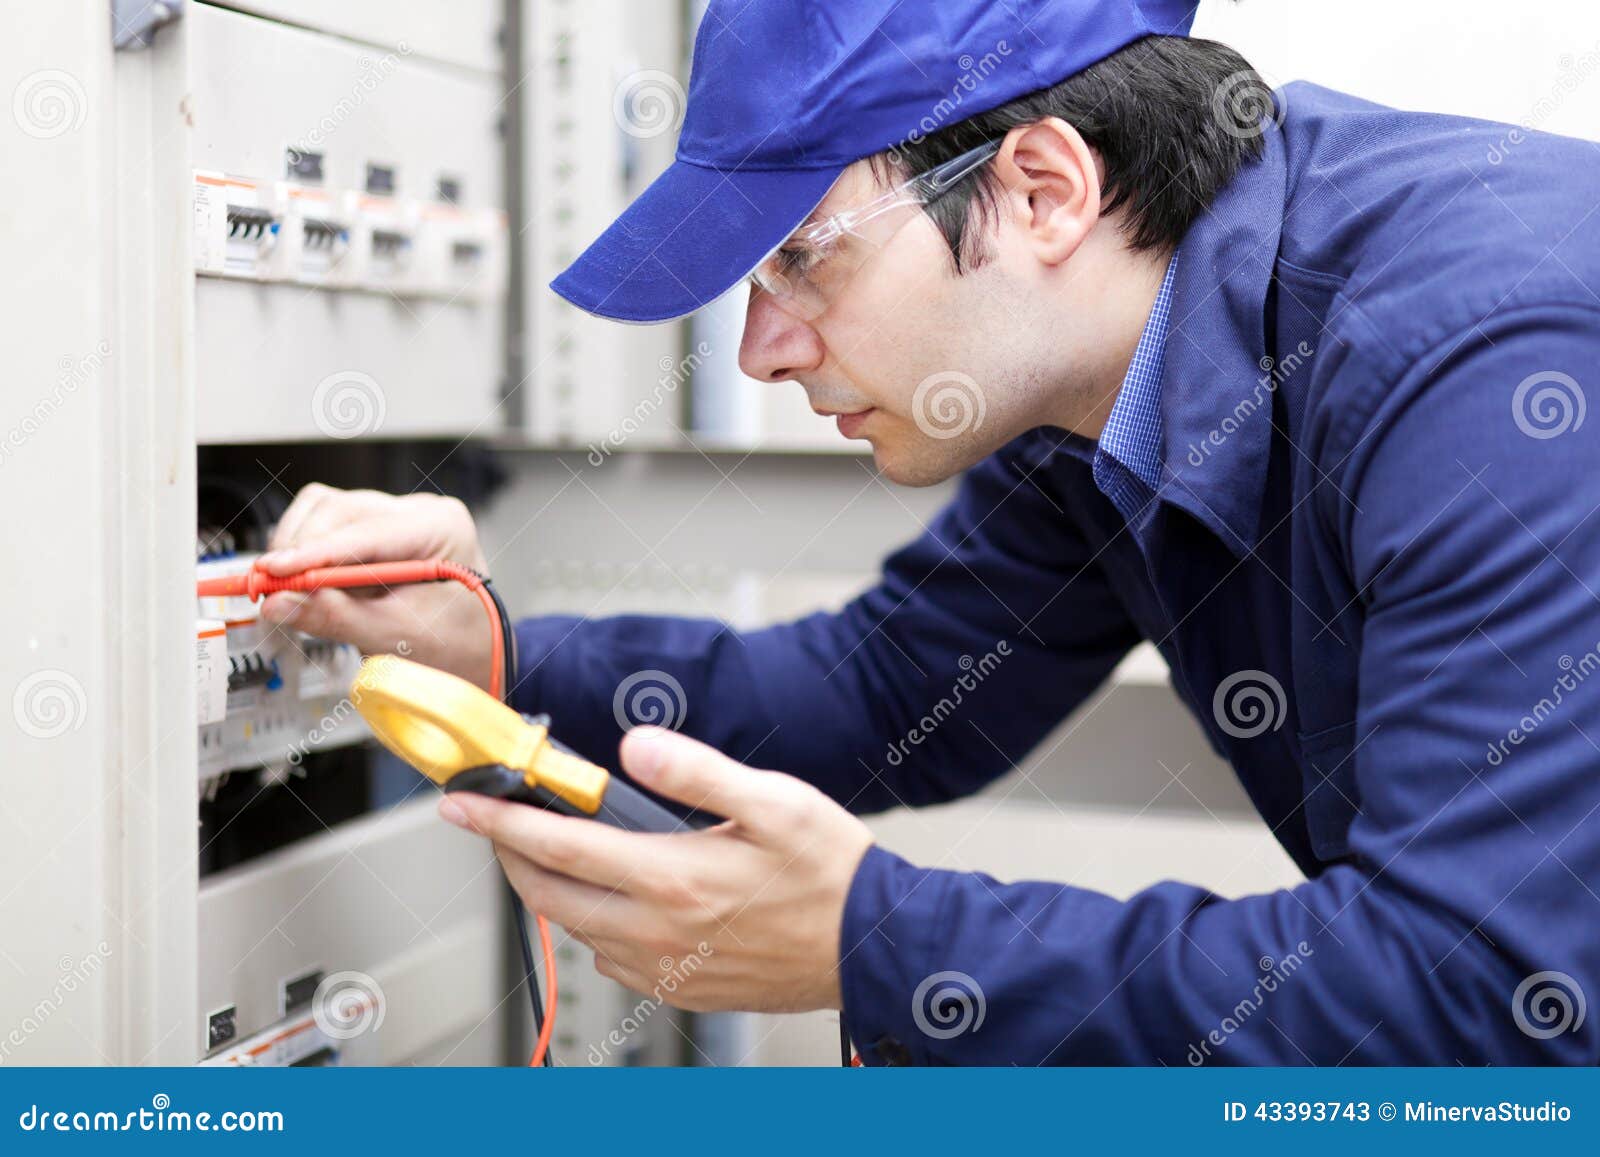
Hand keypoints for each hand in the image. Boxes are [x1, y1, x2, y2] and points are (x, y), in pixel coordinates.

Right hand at [256, 483, 495, 689]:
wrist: (470, 648)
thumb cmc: (452, 642)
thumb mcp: (396, 636)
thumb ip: (337, 618)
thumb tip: (280, 604)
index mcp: (440, 527)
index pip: (367, 533)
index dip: (314, 552)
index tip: (274, 570)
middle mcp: (417, 512)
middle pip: (339, 511)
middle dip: (300, 550)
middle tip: (269, 589)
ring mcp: (395, 515)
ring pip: (325, 511)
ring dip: (300, 548)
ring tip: (291, 590)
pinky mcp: (374, 528)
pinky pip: (327, 526)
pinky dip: (308, 552)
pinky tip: (308, 583)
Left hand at [438, 727, 875, 1013]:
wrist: (871, 945)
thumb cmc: (829, 872)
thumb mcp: (773, 800)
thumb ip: (696, 771)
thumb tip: (635, 745)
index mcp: (671, 878)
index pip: (558, 846)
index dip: (500, 821)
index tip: (462, 803)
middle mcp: (656, 930)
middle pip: (549, 893)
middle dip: (511, 855)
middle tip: (498, 821)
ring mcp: (664, 968)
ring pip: (575, 929)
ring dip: (551, 888)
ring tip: (555, 851)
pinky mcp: (680, 990)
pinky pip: (611, 959)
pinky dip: (591, 924)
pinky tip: (610, 900)